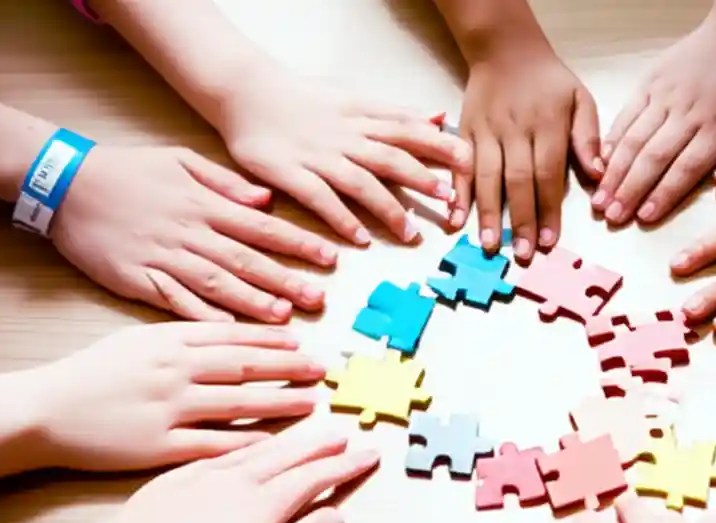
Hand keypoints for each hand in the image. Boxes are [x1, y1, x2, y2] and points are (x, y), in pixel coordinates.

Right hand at [31, 322, 320, 471]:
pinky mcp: (160, 445)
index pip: (233, 335)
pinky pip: (214, 444)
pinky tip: (276, 444)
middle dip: (290, 367)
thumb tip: (224, 333)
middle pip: (245, 366)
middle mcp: (175, 370)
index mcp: (169, 340)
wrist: (44, 409)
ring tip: (311, 403)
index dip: (273, 339)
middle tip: (323, 369)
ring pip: (238, 403)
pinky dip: (247, 443)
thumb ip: (180, 336)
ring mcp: (169, 408)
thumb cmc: (90, 374)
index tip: (304, 342)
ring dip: (280, 403)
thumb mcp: (135, 340)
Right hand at [53, 145, 333, 322]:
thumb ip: (225, 183)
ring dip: (253, 301)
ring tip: (284, 318)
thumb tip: (266, 199)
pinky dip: (202, 315)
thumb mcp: (180, 160)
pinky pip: (175, 301)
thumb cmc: (126, 169)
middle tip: (319, 298)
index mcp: (204, 205)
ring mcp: (164, 258)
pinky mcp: (138, 279)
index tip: (329, 258)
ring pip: (217, 283)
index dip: (298, 243)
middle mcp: (190, 233)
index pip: (261, 227)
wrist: (66, 182)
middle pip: (247, 260)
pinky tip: (227, 328)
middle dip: (287, 279)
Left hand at [95, 424, 376, 522]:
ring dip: (292, 437)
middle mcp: (241, 479)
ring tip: (310, 426)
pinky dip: (250, 439)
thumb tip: (337, 517)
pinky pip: (228, 446)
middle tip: (346, 431)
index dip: (345, 466)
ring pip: (262, 446)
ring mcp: (210, 473)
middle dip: (323, 443)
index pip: (315, 477)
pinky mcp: (182, 476)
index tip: (369, 453)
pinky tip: (251, 440)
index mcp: (265, 502)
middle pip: (291, 454)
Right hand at [218, 65, 471, 243]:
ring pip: (360, 182)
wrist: (246, 91)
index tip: (469, 166)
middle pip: (392, 156)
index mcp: (362, 115)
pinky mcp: (291, 173)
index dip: (441, 148)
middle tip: (450, 203)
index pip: (410, 129)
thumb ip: (395, 112)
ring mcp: (318, 155)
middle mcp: (345, 135)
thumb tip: (438, 117)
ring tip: (411, 233)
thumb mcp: (354, 96)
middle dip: (423, 180)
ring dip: (388, 208)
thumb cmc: (303, 98)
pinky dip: (342, 219)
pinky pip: (320, 198)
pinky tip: (360, 239)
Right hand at [460, 45, 601, 261]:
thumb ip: (588, 137)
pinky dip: (458, 193)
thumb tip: (599, 174)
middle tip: (524, 254)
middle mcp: (515, 130)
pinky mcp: (465, 132)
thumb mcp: (580, 98)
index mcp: (547, 123)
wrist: (504, 48)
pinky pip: (459, 166)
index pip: (549, 173)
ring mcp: (486, 132)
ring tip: (490, 246)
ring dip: (489, 214)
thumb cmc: (548, 80)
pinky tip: (457, 219)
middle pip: (517, 181)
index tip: (551, 241)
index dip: (549, 209)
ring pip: (487, 177)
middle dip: (521, 220)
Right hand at [594, 9, 715, 224]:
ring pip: (634, 139)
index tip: (644, 217)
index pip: (686, 167)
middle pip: (653, 157)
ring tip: (600, 199)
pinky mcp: (651, 82)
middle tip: (612, 217)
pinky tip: (600, 164)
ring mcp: (665, 96)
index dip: (663, 194)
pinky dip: (611, 140)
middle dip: (629, 190)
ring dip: (615, 172)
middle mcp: (687, 112)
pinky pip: (626, 114)